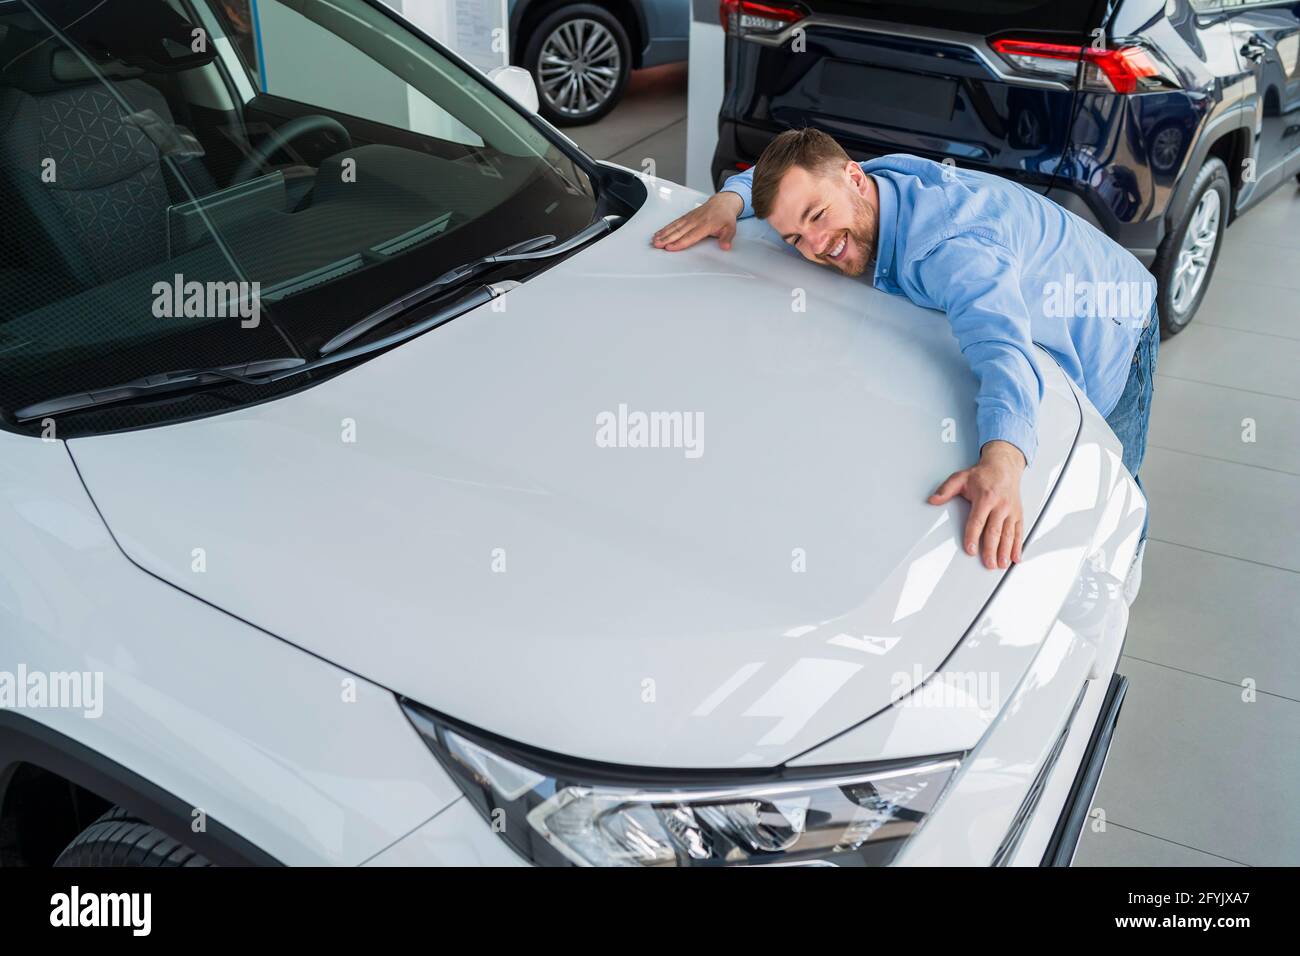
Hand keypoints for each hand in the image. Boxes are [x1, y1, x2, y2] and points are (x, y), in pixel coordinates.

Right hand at [652, 191, 743, 251]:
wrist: (723, 202)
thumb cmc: (725, 216)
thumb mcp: (731, 228)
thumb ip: (727, 238)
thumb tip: (725, 246)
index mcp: (706, 225)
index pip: (691, 236)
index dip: (680, 242)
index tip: (670, 247)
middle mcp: (696, 221)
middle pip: (679, 231)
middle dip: (667, 238)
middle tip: (657, 244)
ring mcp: (690, 218)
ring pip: (674, 226)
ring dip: (664, 233)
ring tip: (655, 240)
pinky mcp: (686, 216)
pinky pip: (674, 222)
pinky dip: (665, 228)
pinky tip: (659, 233)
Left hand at [928, 440, 1026, 569]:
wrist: (1004, 466)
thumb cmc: (983, 474)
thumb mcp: (961, 478)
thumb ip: (946, 489)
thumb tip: (933, 499)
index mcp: (985, 498)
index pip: (977, 521)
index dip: (973, 537)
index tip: (970, 549)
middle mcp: (1000, 505)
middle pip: (994, 531)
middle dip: (991, 549)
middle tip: (988, 563)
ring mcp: (1011, 511)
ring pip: (1008, 534)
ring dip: (1005, 551)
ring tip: (1001, 564)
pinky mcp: (1018, 514)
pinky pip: (1019, 532)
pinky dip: (1018, 546)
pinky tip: (1015, 557)